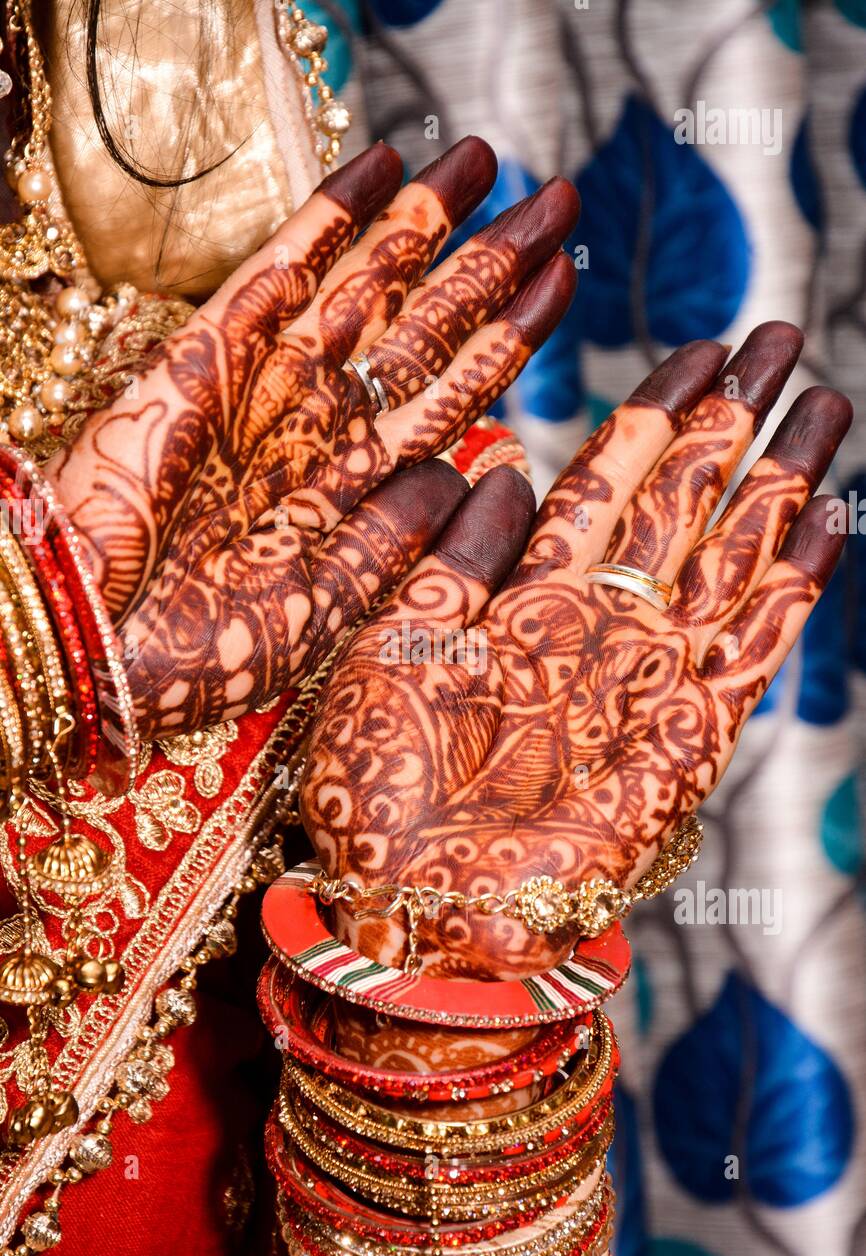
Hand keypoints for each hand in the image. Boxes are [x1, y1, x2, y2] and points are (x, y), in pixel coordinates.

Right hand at [46, 139, 578, 737]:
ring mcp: (268, 381)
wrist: (94, 644)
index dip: (510, 337)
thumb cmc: (207, 651)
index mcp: (356, 484)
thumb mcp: (332, 608)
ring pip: (363, 283)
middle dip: (490, 265)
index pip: (451, 394)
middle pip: (423, 327)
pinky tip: (383, 166)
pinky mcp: (208, 351)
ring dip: (426, 222)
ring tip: (488, 158)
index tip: (563, 284)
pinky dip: (330, 217)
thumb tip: (473, 469)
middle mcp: (322, 422)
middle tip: (558, 200)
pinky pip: (279, 268)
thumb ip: (399, 539)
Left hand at [301, 323, 850, 979]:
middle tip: (780, 336)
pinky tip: (832, 517)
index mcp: (522, 603)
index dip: (651, 416)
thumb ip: (459, 556)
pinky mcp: (693, 740)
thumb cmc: (377, 786)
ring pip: (730, 556)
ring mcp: (650, 679)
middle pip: (680, 503)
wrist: (410, 910)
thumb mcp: (395, 643)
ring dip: (778, 479)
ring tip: (823, 402)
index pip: (603, 485)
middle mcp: (598, 630)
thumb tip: (510, 461)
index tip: (695, 348)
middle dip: (731, 420)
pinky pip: (755, 647)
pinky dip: (796, 584)